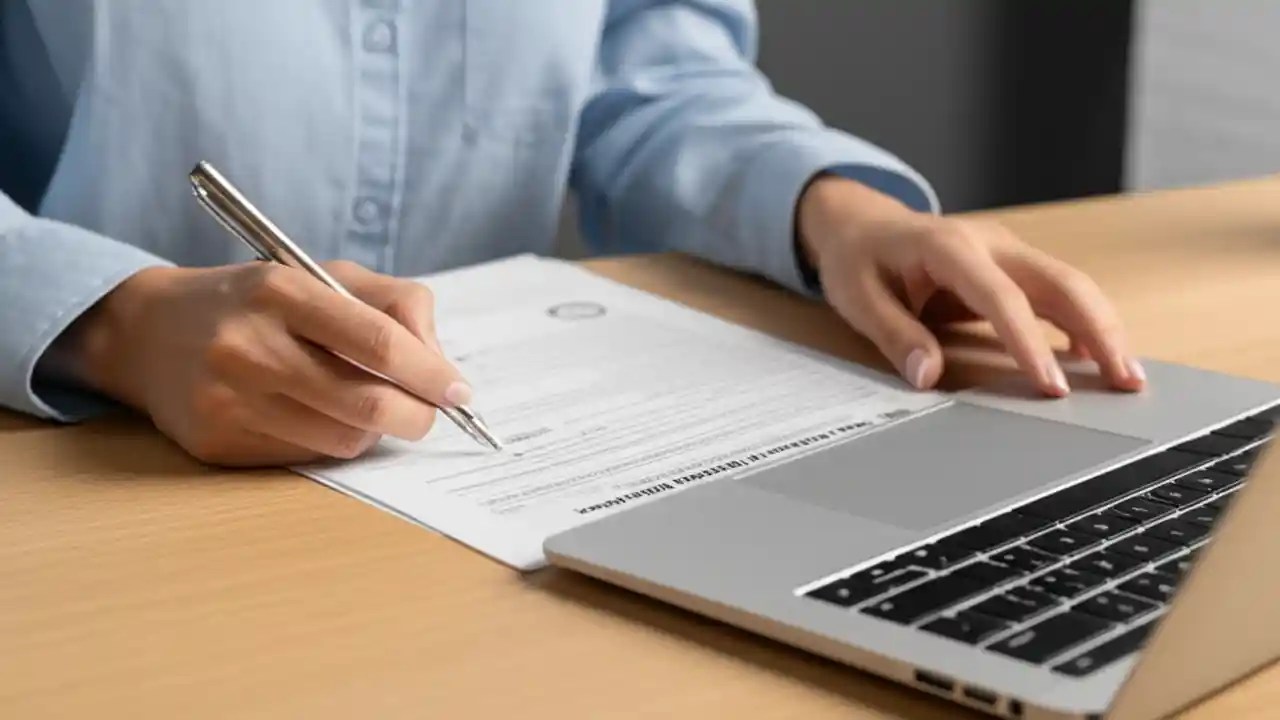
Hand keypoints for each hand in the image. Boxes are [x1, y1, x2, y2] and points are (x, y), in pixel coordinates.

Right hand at [65, 260, 468, 465]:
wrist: (149, 332)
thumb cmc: (258, 301)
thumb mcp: (323, 275)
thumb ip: (394, 305)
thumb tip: (440, 366)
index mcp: (281, 292)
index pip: (378, 343)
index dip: (431, 374)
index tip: (459, 391)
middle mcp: (249, 347)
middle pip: (369, 405)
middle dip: (417, 415)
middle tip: (430, 411)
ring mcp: (228, 401)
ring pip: (344, 441)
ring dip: (374, 431)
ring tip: (363, 403)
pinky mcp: (216, 444)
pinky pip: (306, 458)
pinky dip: (330, 442)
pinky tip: (315, 415)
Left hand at [797, 176, 1144, 395]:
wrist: (861, 225)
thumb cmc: (858, 260)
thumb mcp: (858, 298)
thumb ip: (894, 335)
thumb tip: (927, 376)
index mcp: (950, 247)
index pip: (1001, 298)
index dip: (1029, 344)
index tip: (1051, 387)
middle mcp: (991, 242)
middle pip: (1060, 282)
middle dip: (1099, 330)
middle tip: (1124, 381)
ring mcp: (1008, 252)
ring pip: (1070, 285)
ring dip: (1103, 329)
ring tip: (1127, 379)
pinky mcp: (1014, 267)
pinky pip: (1058, 294)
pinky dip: (1082, 324)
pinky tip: (1094, 360)